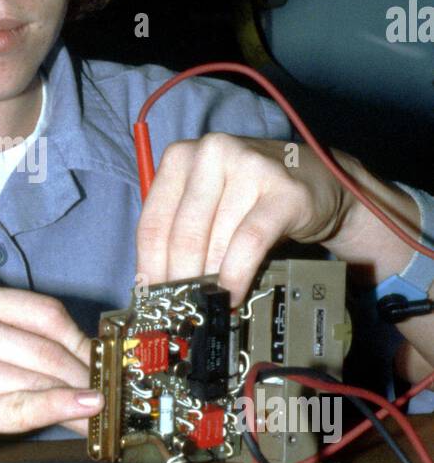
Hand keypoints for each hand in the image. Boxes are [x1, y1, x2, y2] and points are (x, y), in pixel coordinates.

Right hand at [0, 280, 102, 462]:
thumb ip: (2, 335)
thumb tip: (74, 354)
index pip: (41, 311)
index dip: (79, 338)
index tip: (101, 358)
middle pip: (45, 345)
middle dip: (85, 371)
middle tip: (110, 388)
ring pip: (39, 375)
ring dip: (80, 394)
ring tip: (103, 408)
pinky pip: (24, 405)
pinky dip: (62, 408)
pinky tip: (85, 411)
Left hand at [135, 132, 353, 306]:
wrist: (312, 178)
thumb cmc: (248, 192)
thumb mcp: (205, 197)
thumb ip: (179, 229)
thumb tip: (157, 284)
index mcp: (181, 156)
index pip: (153, 222)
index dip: (149, 267)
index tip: (152, 297)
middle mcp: (212, 153)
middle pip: (182, 235)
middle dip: (180, 280)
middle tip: (182, 308)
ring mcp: (250, 168)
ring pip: (216, 242)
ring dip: (209, 282)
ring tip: (207, 304)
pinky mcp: (284, 192)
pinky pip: (250, 243)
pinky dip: (236, 275)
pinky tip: (231, 294)